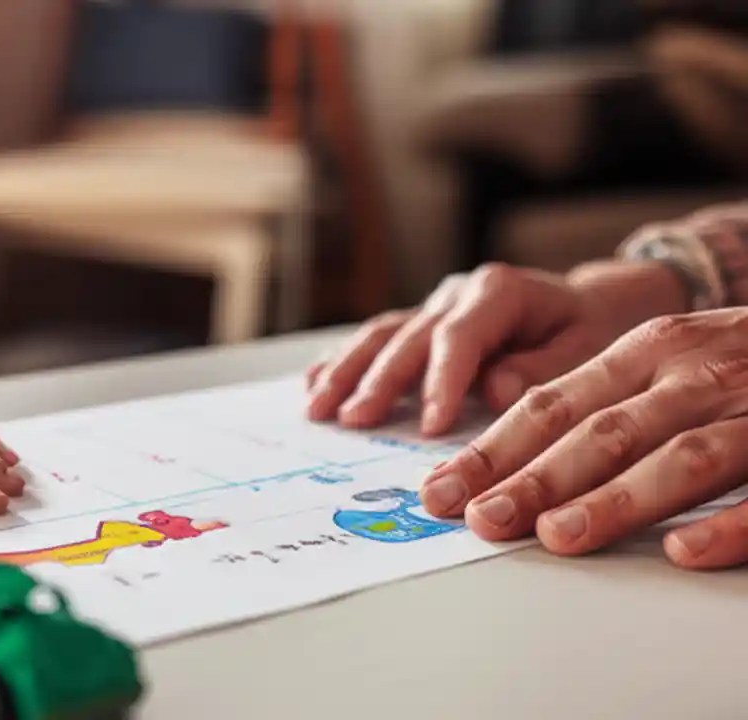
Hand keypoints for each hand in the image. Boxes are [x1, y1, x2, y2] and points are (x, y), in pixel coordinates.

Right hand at [305, 261, 687, 434]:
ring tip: (318, 407)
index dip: (442, 381)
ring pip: (381, 335)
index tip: (431, 427)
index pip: (460, 337)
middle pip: (409, 337)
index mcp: (499, 292)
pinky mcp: (419, 324)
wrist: (586, 306)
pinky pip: (376, 341)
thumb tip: (495, 391)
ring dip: (346, 371)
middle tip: (353, 420)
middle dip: (379, 381)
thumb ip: (543, 369)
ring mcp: (433, 306)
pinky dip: (343, 362)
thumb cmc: (590, 331)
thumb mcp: (589, 348)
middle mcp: (457, 293)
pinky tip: (312, 383)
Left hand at [421, 308, 747, 568]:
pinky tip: (683, 551)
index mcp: (651, 350)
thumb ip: (602, 398)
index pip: (553, 404)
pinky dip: (728, 523)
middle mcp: (696, 372)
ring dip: (615, 499)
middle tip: (481, 519)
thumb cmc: (743, 362)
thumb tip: (509, 452)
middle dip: (534, 478)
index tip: (441, 490)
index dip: (493, 448)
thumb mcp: (668, 360)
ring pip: (678, 456)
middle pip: (602, 431)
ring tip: (559, 537)